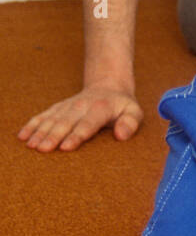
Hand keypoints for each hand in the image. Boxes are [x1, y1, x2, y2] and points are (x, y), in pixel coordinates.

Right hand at [18, 86, 143, 151]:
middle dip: (53, 136)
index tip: (66, 147)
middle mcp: (81, 106)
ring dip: (40, 132)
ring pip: (52, 119)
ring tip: (31, 145)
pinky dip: (32, 125)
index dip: (76, 136)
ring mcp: (67, 106)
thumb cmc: (122, 106)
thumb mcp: (134, 112)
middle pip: (65, 123)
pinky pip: (43, 116)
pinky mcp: (58, 108)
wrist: (107, 86)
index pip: (87, 124)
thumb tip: (122, 135)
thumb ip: (131, 123)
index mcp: (100, 108)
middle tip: (43, 149)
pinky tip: (22, 136)